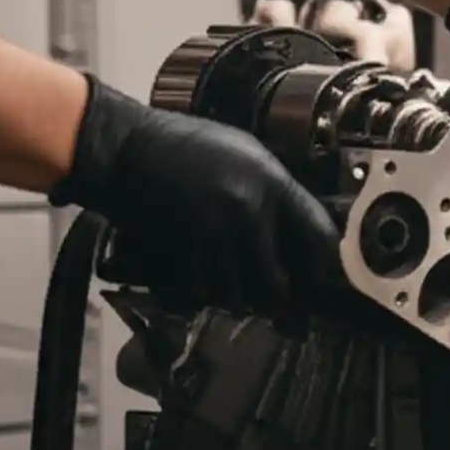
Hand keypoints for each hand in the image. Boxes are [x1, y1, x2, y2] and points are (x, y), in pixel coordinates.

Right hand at [50, 76, 339, 310]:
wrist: (125, 147)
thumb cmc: (186, 145)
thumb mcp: (246, 154)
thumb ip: (275, 189)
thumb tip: (300, 223)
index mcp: (272, 183)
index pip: (318, 235)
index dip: (324, 263)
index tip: (323, 276)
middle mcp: (250, 211)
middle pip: (280, 280)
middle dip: (280, 297)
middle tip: (280, 303)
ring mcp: (216, 233)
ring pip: (241, 293)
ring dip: (241, 300)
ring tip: (240, 297)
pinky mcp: (184, 249)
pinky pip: (205, 289)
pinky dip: (206, 293)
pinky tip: (207, 285)